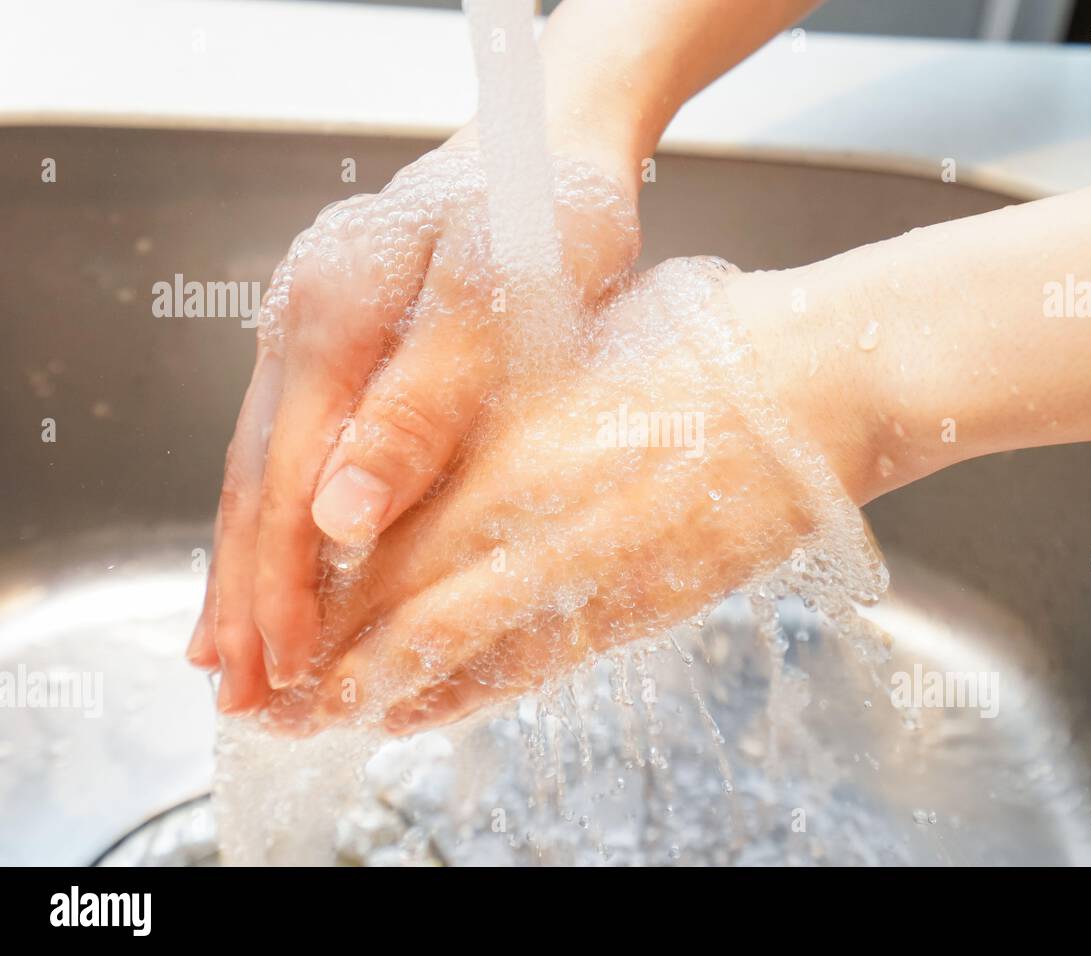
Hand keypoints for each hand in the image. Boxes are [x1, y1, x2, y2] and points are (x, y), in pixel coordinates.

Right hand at [187, 126, 640, 714]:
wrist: (549, 149)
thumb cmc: (542, 217)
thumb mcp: (498, 303)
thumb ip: (421, 407)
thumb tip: (342, 514)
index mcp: (332, 309)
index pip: (289, 472)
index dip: (287, 577)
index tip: (294, 664)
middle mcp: (300, 323)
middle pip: (256, 480)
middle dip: (249, 596)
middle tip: (246, 699)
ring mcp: (309, 335)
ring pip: (263, 471)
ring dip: (249, 572)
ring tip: (236, 665)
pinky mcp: (338, 352)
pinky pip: (291, 450)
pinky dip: (278, 524)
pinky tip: (274, 574)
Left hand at [257, 258, 883, 735]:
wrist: (818, 382)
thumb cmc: (700, 343)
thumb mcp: (575, 348)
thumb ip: (491, 404)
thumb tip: (403, 453)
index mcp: (519, 438)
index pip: (391, 536)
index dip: (322, 593)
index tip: (272, 624)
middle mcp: (547, 512)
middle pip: (414, 607)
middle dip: (333, 665)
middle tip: (272, 707)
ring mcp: (600, 566)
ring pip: (471, 648)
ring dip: (388, 692)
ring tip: (324, 722)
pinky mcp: (648, 601)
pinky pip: (544, 659)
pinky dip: (475, 690)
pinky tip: (424, 710)